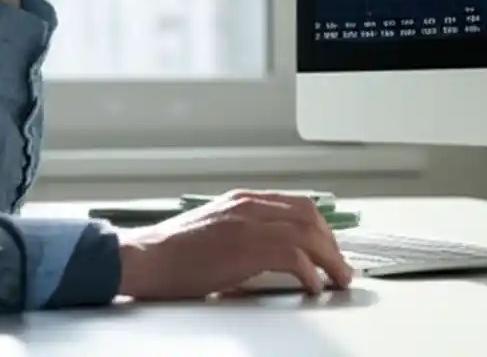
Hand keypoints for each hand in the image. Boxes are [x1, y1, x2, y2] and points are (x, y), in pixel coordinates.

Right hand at [115, 190, 353, 299]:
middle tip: (340, 267)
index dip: (320, 228)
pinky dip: (311, 272)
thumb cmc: (172, 252)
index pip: (296, 204)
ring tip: (337, 279)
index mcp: (242, 199)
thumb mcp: (213, 228)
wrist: (145, 257)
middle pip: (309, 216)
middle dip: (331, 243)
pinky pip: (294, 256)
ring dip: (330, 259)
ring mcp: (248, 223)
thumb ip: (242, 229)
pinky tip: (313, 286)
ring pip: (308, 233)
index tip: (330, 248)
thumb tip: (271, 252)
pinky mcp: (246, 247)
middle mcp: (249, 205)